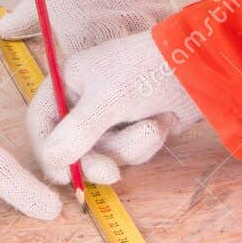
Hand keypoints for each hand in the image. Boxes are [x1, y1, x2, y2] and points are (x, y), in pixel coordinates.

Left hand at [0, 0, 172, 54]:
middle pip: (115, 68)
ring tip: (136, 47)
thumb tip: (2, 32)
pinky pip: (165, 29)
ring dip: (140, 52)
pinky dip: (162, 32)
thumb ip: (24, 19)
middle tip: (114, 58)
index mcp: (72, 30)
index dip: (85, 69)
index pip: (81, 70)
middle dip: (114, 67)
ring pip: (143, 51)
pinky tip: (155, 29)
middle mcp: (104, 28)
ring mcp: (135, 13)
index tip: (87, 66)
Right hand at [27, 28, 201, 188]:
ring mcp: (110, 118)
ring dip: (131, 146)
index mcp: (67, 81)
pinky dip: (147, 143)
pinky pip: (129, 154)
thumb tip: (51, 160)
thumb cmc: (147, 69)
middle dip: (96, 160)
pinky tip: (164, 121)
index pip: (41, 121)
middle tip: (111, 174)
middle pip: (72, 148)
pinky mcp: (133, 130)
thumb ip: (78, 131)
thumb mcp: (109, 99)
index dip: (46, 149)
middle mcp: (84, 101)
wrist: (200, 66)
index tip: (62, 176)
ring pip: (105, 154)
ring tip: (154, 122)